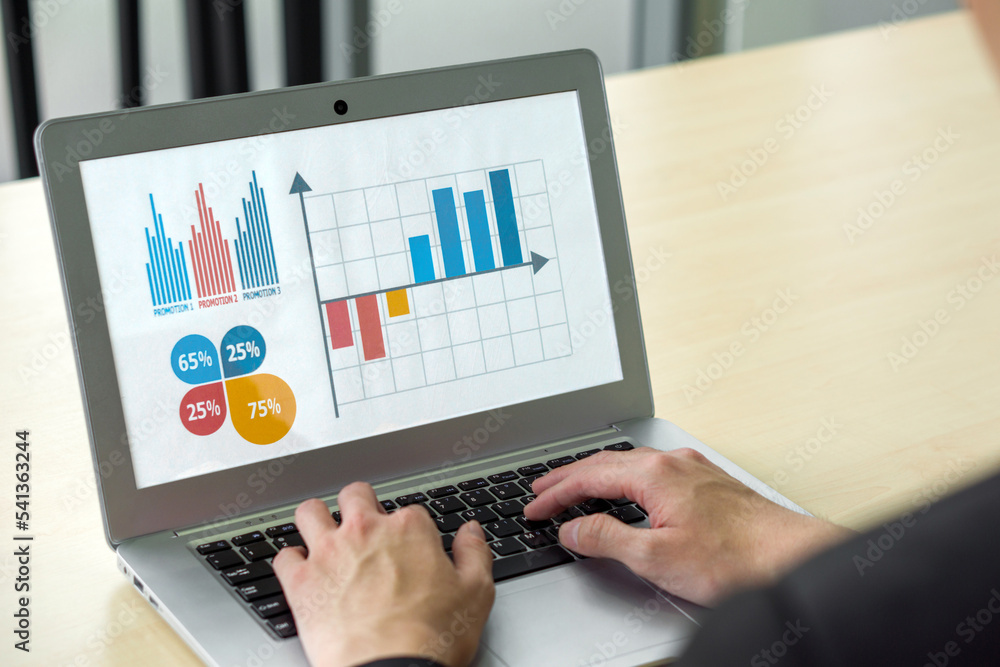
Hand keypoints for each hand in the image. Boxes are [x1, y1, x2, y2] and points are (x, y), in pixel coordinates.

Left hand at [273, 482, 494, 666]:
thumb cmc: (431, 637)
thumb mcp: (475, 593)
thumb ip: (474, 553)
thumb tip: (471, 531)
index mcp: (409, 529)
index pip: (407, 510)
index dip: (409, 529)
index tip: (409, 546)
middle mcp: (365, 530)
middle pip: (354, 494)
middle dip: (359, 505)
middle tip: (364, 528)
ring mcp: (329, 553)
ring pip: (310, 511)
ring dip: (316, 520)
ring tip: (323, 536)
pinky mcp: (300, 581)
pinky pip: (283, 556)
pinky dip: (291, 562)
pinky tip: (301, 572)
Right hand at [523, 447, 850, 605]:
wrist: (790, 555)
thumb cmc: (736, 558)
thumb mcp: (656, 557)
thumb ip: (607, 539)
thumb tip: (573, 529)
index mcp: (654, 475)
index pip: (588, 478)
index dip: (555, 494)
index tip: (533, 508)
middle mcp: (672, 463)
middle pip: (605, 463)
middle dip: (567, 477)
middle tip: (540, 491)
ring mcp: (691, 469)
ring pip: (630, 464)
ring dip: (596, 475)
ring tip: (573, 488)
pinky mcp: (706, 481)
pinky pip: (652, 470)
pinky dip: (624, 478)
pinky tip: (626, 490)